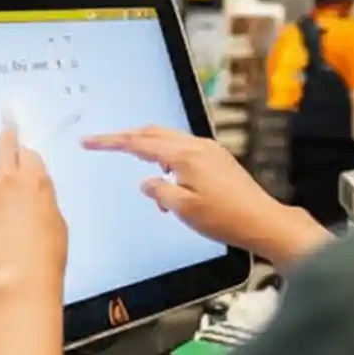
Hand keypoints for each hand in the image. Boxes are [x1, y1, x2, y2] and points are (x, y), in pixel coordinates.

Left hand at [0, 125, 67, 297]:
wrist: (21, 276)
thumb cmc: (45, 257)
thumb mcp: (56, 223)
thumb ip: (43, 202)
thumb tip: (35, 198)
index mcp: (36, 182)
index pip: (28, 154)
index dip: (24, 156)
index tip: (22, 159)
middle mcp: (9, 179)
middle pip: (4, 144)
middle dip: (5, 139)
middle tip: (4, 138)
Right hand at [83, 126, 331, 270]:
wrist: (262, 221)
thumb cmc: (226, 218)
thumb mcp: (183, 209)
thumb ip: (159, 192)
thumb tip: (146, 182)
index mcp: (185, 156)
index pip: (139, 143)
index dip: (111, 142)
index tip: (90, 141)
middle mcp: (197, 147)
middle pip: (153, 133)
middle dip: (126, 137)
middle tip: (103, 142)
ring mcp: (209, 151)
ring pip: (168, 139)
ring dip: (147, 147)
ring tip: (135, 164)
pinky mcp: (217, 159)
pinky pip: (183, 149)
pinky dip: (166, 156)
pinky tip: (166, 177)